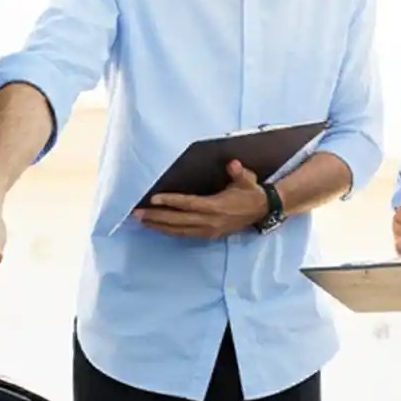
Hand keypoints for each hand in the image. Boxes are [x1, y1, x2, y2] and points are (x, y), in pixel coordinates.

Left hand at [133, 160, 267, 239]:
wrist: (263, 211)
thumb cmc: (250, 192)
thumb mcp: (247, 179)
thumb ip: (238, 172)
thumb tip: (232, 164)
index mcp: (217, 206)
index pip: (189, 204)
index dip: (171, 201)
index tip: (154, 199)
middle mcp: (210, 221)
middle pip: (178, 220)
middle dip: (156, 217)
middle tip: (137, 214)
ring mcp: (209, 231)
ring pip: (179, 231)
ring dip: (159, 226)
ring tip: (142, 222)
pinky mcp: (209, 236)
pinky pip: (185, 235)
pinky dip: (170, 232)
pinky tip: (158, 228)